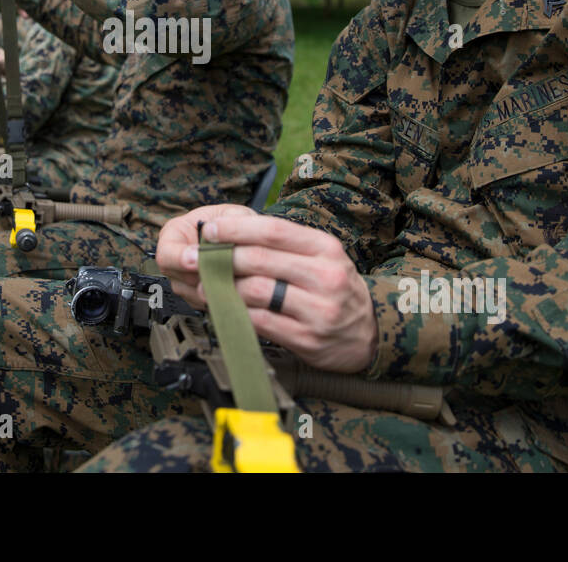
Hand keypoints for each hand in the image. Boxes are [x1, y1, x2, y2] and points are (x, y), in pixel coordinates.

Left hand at [155, 205, 377, 372]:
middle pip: (260, 259)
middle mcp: (324, 276)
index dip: (235, 229)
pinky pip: (261, 322)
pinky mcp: (307, 338)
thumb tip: (233, 233)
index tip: (209, 230)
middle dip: (221, 258)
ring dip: (224, 288)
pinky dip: (237, 313)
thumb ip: (285, 245)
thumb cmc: (336, 289)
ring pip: (256, 291)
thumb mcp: (323, 257)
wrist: (369, 334)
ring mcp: (317, 310)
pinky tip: (225, 309)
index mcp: (325, 248)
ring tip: (206, 285)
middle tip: (198, 259)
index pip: (273, 231)